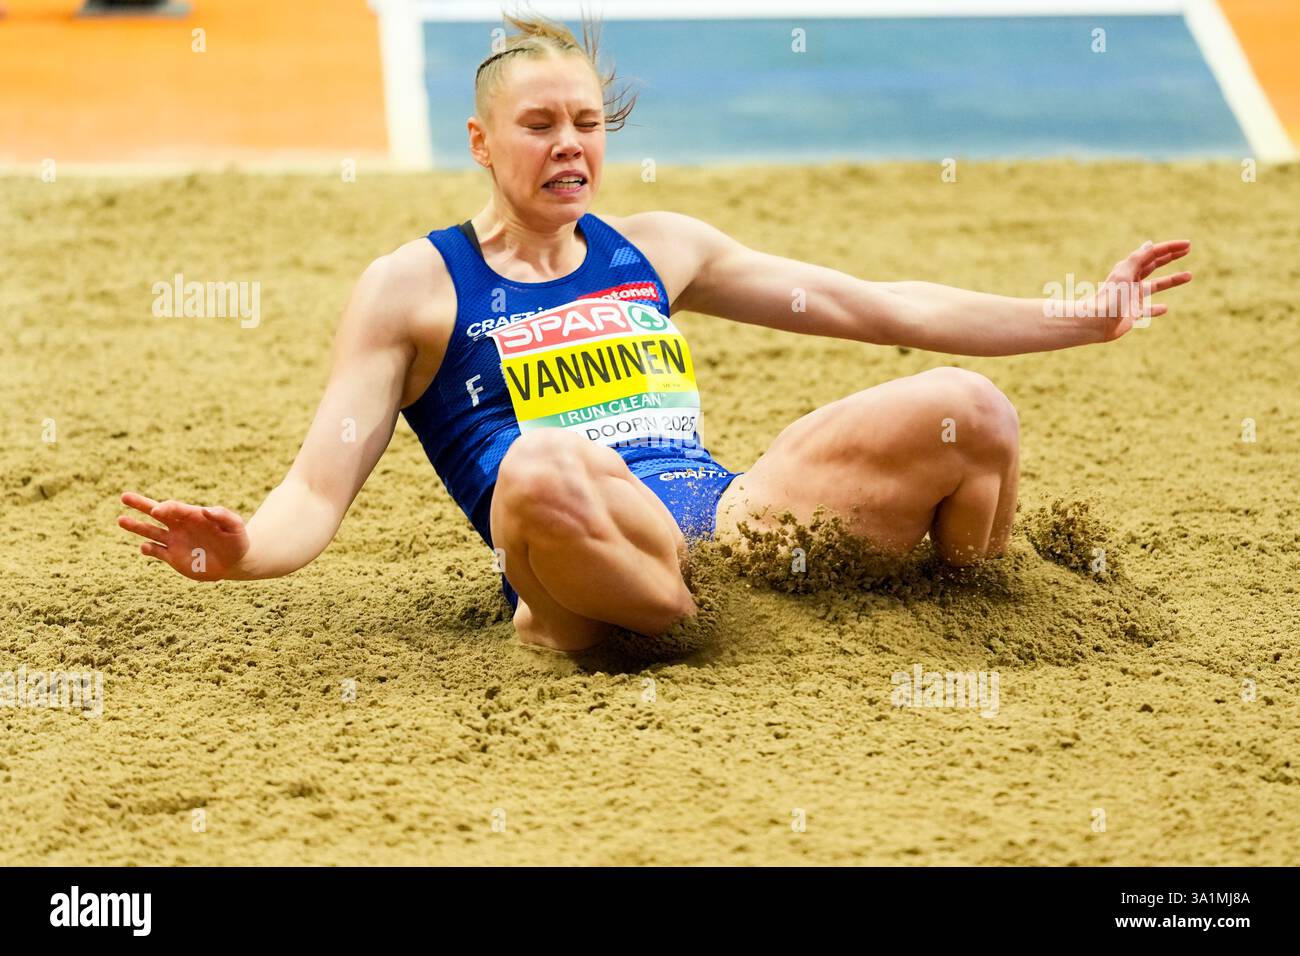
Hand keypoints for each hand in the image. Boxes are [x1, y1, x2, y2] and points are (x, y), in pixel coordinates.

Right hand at [118, 492, 249, 580]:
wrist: (235, 560)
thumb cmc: (236, 539)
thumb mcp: (235, 526)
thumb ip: (223, 516)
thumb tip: (206, 510)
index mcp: (192, 515)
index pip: (173, 508)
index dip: (165, 507)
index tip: (158, 511)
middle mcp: (179, 526)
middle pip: (156, 513)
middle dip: (140, 504)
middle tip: (124, 497)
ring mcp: (174, 541)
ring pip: (150, 532)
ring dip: (136, 526)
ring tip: (121, 520)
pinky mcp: (173, 557)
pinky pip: (157, 552)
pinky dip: (149, 549)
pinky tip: (144, 547)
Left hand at [1083, 239, 1191, 340]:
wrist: (1096, 322)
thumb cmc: (1110, 298)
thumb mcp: (1124, 275)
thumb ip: (1137, 259)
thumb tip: (1150, 244)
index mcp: (1128, 270)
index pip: (1152, 254)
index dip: (1170, 248)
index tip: (1187, 244)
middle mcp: (1131, 281)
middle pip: (1154, 265)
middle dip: (1170, 257)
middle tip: (1188, 250)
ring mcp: (1133, 297)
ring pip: (1155, 286)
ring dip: (1171, 280)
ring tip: (1189, 275)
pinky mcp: (1133, 313)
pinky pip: (1148, 309)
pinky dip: (1157, 308)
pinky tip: (1165, 308)